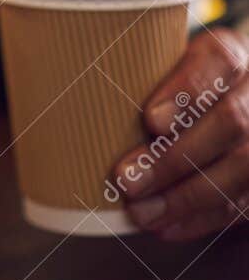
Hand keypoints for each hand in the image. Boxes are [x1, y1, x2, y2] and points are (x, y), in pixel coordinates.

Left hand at [110, 26, 248, 241]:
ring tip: (140, 212)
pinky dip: (202, 219)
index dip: (187, 91)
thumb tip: (50, 84)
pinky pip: (243, 204)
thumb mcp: (166, 60)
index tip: (149, 119)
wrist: (238, 99)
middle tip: (125, 178)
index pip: (219, 59)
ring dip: (186, 197)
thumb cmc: (183, 81)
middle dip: (176, 157)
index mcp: (231, 53)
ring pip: (242, 168)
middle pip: (231, 122)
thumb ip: (133, 71)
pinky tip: (166, 226)